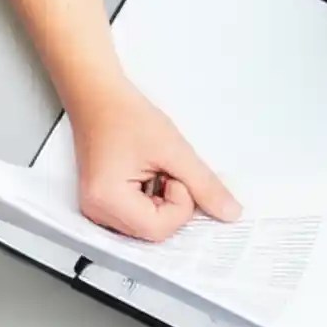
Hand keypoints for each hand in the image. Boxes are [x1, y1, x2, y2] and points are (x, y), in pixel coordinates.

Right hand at [69, 78, 240, 241]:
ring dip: (163, 201)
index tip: (175, 174)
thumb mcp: (174, 149)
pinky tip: (146, 174)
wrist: (97, 96)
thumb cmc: (125, 115)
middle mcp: (97, 212)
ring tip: (152, 169)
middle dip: (172, 203)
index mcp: (107, 200)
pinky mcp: (104, 204)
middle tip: (165, 170)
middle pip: (154, 230)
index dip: (180, 204)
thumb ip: (205, 185)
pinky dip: (152, 199)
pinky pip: (139, 216)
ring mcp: (98, 209)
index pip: (159, 228)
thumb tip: (230, 213)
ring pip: (149, 225)